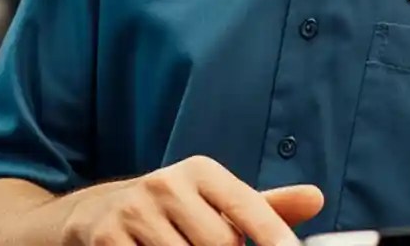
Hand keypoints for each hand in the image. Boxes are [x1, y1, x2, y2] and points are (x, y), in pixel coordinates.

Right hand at [61, 155, 323, 245]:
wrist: (93, 215)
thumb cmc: (171, 214)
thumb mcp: (214, 203)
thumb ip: (264, 208)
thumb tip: (317, 197)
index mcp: (200, 172)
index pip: (246, 206)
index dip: (273, 236)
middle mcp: (166, 183)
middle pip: (221, 245)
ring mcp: (133, 211)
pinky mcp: (106, 239)